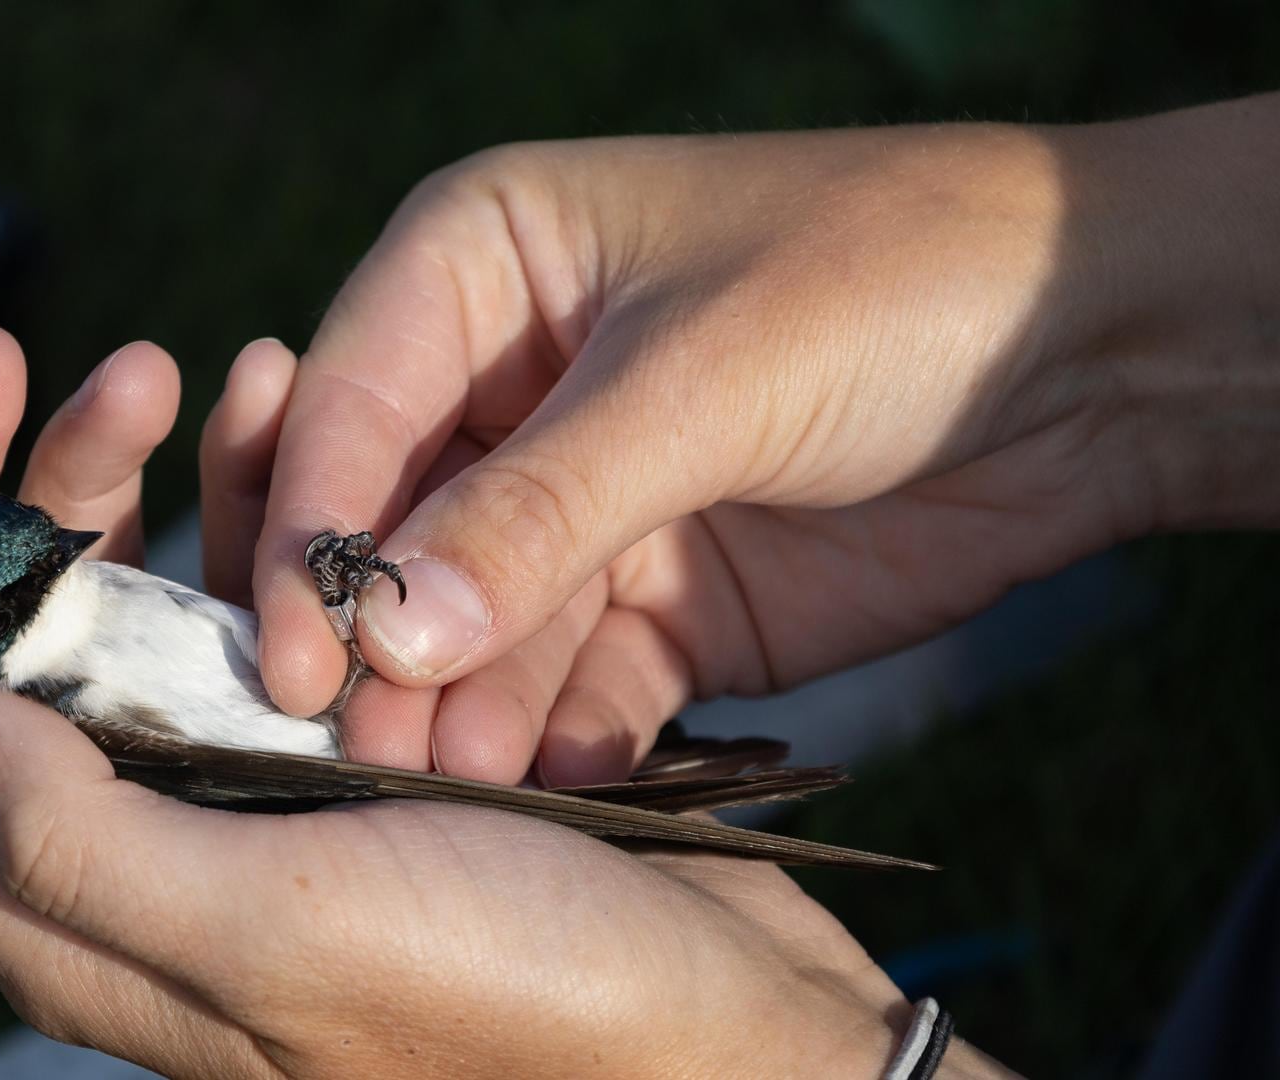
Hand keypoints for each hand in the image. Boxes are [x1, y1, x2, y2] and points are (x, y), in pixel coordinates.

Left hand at [0, 328, 1010, 1077]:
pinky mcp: (332, 756)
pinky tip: (282, 412)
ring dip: (122, 483)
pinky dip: (246, 510)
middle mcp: (136, 854)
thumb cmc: (518, 1003)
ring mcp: (234, 799)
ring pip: (122, 616)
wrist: (718, 1030)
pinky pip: (248, 610)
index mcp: (81, 916)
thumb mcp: (280, 928)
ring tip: (178, 365)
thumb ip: (73, 843)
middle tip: (18, 356)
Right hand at [233, 97, 1279, 785]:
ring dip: (460, 703)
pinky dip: (559, 730)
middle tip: (353, 745)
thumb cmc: (890, 280)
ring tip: (450, 783)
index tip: (293, 654)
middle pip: (391, 526)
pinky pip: (574, 678)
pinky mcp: (649, 597)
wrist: (1096, 353)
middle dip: (376, 635)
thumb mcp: (702, 377)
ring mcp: (574, 501)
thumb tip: (385, 629)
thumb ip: (537, 510)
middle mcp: (503, 385)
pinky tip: (547, 780)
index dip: (308, 529)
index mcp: (479, 263)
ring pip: (475, 621)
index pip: (348, 404)